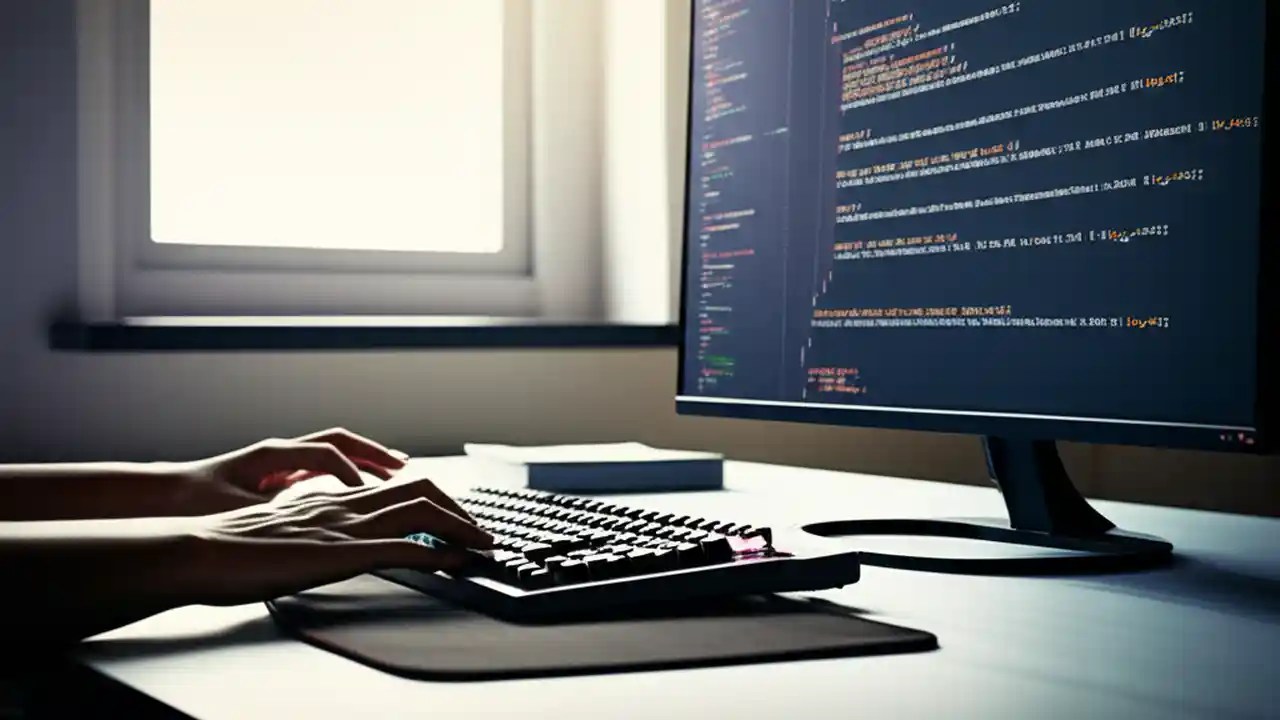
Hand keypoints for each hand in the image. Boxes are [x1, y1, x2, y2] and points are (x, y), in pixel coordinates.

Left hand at [166, 428, 409, 515]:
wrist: (165, 498)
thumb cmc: (197, 502)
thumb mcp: (237, 509)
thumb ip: (275, 509)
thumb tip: (308, 516)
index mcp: (273, 455)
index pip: (325, 454)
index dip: (351, 471)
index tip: (368, 492)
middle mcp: (282, 452)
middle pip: (339, 442)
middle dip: (374, 454)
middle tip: (404, 467)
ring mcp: (282, 463)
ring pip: (335, 453)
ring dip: (366, 461)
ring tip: (395, 472)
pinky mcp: (280, 477)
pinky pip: (325, 469)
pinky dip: (349, 474)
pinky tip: (363, 489)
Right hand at [179, 478, 492, 606]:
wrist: (197, 550)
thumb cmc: (226, 550)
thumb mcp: (279, 535)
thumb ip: (306, 534)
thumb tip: (320, 547)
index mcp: (328, 500)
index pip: (392, 489)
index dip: (428, 498)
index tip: (451, 516)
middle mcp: (343, 505)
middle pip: (417, 490)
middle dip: (456, 508)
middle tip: (479, 530)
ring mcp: (344, 526)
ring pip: (420, 510)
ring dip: (459, 526)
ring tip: (483, 543)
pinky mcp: (341, 551)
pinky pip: (403, 546)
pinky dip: (439, 552)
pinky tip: (458, 561)